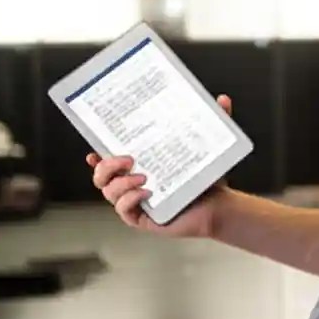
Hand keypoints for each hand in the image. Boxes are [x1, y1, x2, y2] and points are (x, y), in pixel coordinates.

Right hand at [87, 94, 232, 238]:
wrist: (220, 207)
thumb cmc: (208, 181)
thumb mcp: (208, 150)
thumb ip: (215, 122)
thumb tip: (223, 99)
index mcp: (141, 168)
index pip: (110, 162)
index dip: (98, 157)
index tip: (95, 149)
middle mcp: (133, 185)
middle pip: (102, 177)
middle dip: (106, 167)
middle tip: (127, 159)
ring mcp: (136, 203)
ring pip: (109, 193)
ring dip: (121, 183)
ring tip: (143, 177)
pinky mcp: (143, 219)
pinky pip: (124, 211)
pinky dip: (130, 200)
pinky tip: (146, 193)